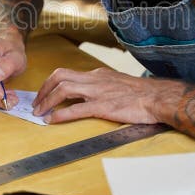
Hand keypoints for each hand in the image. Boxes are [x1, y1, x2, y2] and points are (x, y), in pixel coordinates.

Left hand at [33, 67, 183, 123]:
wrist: (157, 97)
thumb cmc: (141, 94)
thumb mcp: (117, 83)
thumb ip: (102, 87)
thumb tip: (89, 96)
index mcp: (97, 74)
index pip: (67, 74)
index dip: (51, 84)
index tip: (43, 94)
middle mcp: (94, 79)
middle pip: (59, 76)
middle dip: (43, 89)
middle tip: (36, 103)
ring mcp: (98, 92)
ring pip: (63, 89)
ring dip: (47, 101)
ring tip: (40, 113)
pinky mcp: (103, 106)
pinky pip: (76, 109)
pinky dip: (60, 114)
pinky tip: (52, 121)